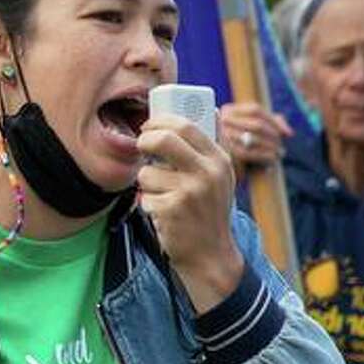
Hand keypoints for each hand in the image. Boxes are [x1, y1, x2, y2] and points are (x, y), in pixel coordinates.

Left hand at [137, 113, 244, 312]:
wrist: (210, 254)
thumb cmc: (210, 210)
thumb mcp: (222, 177)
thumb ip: (215, 145)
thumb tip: (213, 108)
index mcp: (219, 160)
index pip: (187, 125)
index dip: (161, 121)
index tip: (149, 125)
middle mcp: (208, 173)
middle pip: (163, 139)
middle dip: (145, 140)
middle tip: (141, 146)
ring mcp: (189, 191)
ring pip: (147, 173)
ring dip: (147, 184)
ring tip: (163, 196)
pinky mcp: (171, 209)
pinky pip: (144, 196)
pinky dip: (148, 204)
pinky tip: (163, 214)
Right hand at [217, 102, 293, 173]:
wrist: (216, 170)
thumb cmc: (236, 150)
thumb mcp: (250, 132)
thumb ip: (270, 125)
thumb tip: (288, 133)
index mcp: (227, 111)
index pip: (255, 110)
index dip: (274, 122)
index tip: (287, 134)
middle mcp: (221, 121)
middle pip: (257, 125)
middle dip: (273, 138)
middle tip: (281, 149)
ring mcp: (220, 136)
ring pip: (254, 139)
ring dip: (270, 148)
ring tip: (277, 155)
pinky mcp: (222, 152)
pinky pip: (248, 153)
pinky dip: (263, 157)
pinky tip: (269, 162)